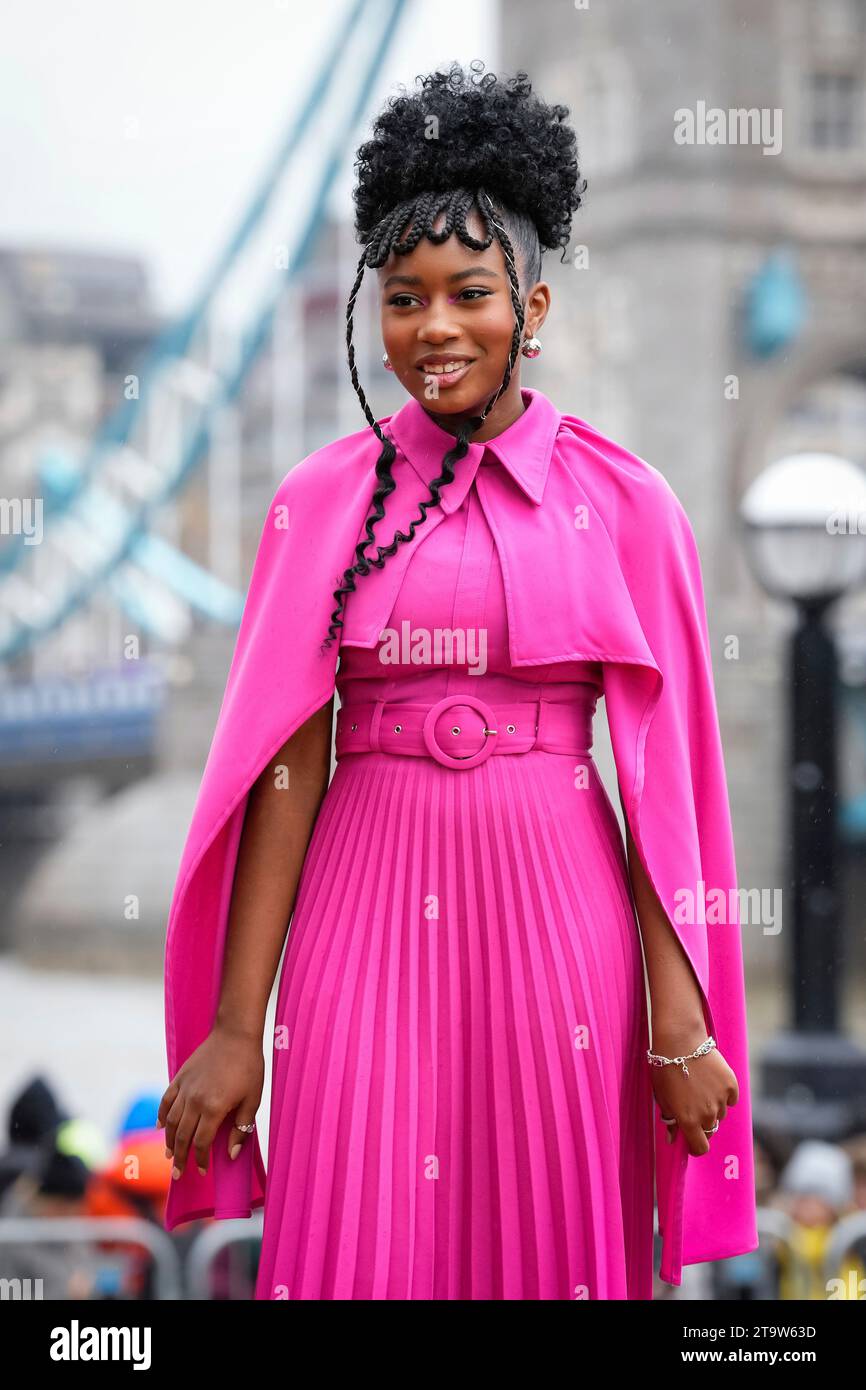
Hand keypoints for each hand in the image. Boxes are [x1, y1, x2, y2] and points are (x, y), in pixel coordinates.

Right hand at [157, 1022, 263, 1178]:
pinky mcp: (180, 1077)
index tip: (201, 1171)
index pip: (201, 1142)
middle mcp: (194, 1101)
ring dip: (169, 1140)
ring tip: (169, 1154)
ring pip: (171, 1121)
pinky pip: (166, 1100)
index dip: (200, 1160)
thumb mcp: (253, 1100)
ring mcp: (185, 1088)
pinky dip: (161, 1115)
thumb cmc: (249, 1067)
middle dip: (180, 1157)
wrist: (236, 1034)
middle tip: (177, 1174)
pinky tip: (160, 1127)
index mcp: (213, 1108)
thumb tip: (232, 1154)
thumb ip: (242, 1128)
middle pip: (182, 1136)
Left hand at [650, 1025, 738, 1156]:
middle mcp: (707, 1114)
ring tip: (700, 1087)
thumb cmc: (665, 1069)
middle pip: (709, 1129)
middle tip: (692, 1104)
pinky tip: (711, 1080)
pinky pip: (730, 1099)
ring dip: (712, 1107)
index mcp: (688, 1120)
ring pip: (720, 1113)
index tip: (691, 1140)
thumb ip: (670, 1119)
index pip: (700, 1148)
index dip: (695, 1146)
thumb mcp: (661, 1096)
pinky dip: (723, 1094)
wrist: (680, 1041)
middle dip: (701, 1123)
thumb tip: (672, 1138)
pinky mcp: (731, 1085)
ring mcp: (721, 1100)